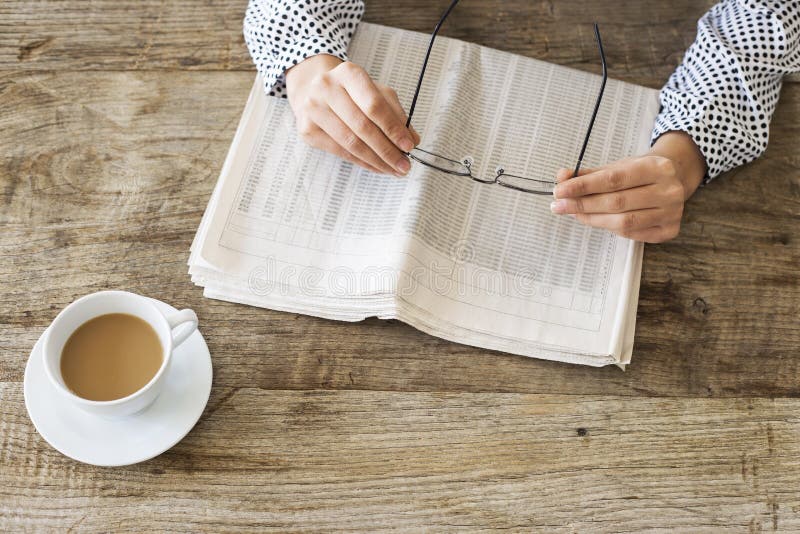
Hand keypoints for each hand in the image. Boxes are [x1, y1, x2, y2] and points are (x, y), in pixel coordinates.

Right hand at [285, 54, 419, 175]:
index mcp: (349, 73)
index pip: (374, 105)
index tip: (409, 146)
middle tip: (404, 165)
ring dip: (376, 160)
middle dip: (387, 150)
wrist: (313, 91)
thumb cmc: (350, 92)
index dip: (393, 128)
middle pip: (362, 126)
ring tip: (393, 169)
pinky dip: (362, 162)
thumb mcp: (376, 93)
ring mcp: (313, 109)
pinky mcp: (307, 129)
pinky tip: (376, 167)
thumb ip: (395, 113)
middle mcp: (327, 87)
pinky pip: (340, 152)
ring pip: (351, 143)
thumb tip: (411, 139)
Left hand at [549, 131, 706, 242]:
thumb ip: (589, 174)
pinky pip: (632, 234)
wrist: (675, 180)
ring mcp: (672, 213)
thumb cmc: (641, 174)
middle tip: (559, 206)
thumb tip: (561, 177)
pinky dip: (610, 228)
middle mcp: (668, 190)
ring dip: (593, 219)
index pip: (613, 179)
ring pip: (623, 222)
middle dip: (583, 205)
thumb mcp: (619, 166)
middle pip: (617, 202)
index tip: (560, 190)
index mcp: (657, 167)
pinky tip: (597, 220)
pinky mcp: (669, 231)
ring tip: (574, 214)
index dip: (583, 186)